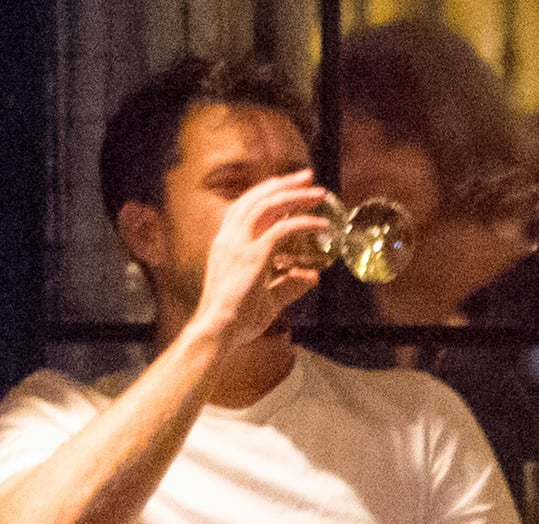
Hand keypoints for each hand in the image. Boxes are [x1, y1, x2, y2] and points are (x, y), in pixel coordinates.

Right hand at [192, 169, 328, 349]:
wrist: (218, 332)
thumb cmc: (236, 321)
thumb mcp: (268, 300)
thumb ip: (289, 285)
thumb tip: (313, 277)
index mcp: (226, 245)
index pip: (246, 208)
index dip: (267, 194)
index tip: (288, 188)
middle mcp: (229, 239)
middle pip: (256, 198)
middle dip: (283, 184)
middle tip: (307, 177)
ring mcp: (239, 245)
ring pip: (268, 206)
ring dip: (295, 195)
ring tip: (317, 192)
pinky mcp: (253, 255)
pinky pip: (283, 229)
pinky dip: (304, 222)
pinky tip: (321, 224)